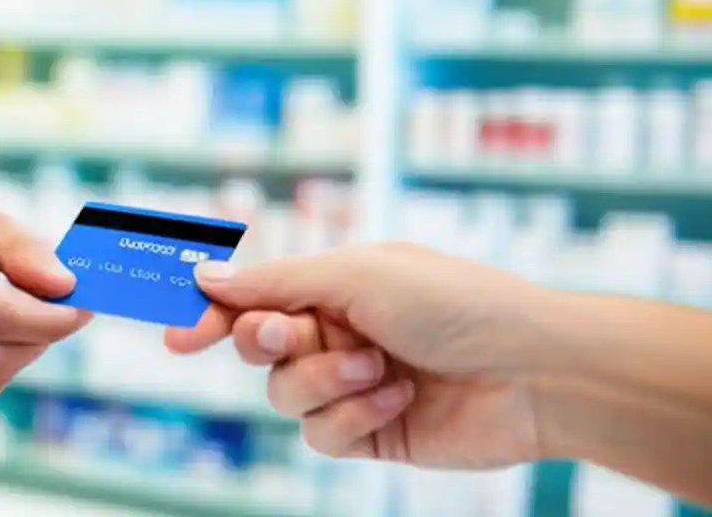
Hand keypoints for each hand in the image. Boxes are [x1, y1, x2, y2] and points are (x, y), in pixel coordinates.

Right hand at [165, 242, 547, 468]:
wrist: (532, 371)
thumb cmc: (452, 302)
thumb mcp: (356, 275)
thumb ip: (275, 282)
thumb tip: (204, 276)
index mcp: (333, 285)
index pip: (252, 298)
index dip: (211, 316)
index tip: (179, 336)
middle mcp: (337, 332)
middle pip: (257, 348)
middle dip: (271, 343)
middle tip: (292, 334)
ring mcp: (352, 384)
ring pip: (284, 395)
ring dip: (326, 381)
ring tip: (379, 368)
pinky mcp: (370, 432)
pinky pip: (321, 435)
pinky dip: (354, 416)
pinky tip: (398, 399)